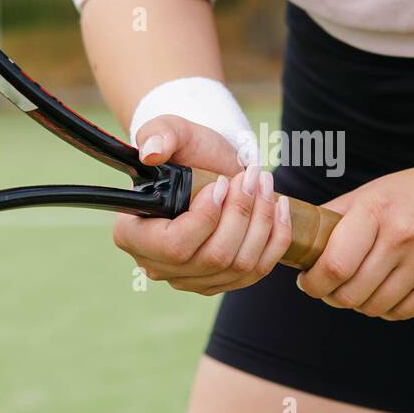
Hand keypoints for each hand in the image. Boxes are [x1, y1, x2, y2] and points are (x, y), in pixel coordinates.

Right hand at [112, 115, 292, 294]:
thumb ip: (157, 135)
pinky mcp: (220, 281)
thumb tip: (151, 152)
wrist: (208, 164)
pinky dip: (275, 239)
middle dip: (241, 213)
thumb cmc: (185, 150)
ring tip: (264, 183)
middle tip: (251, 177)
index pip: (174, 246)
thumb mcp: (169, 131)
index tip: (221, 184)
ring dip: (262, 222)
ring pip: (239, 266)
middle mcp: (157, 264)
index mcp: (133, 234)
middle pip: (213, 258)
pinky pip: (256, 271)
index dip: (205, 218)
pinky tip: (280, 207)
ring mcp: (190, 279)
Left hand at [296, 157, 413, 319]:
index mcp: (377, 211)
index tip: (308, 281)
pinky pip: (401, 313)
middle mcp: (402, 237)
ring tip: (359, 287)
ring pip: (374, 307)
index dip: (314, 282)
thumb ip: (334, 219)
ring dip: (359, 303)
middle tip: (330, 288)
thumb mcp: (372, 193)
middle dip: (333, 296)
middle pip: (351, 293)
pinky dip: (386, 308)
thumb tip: (293, 243)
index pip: (334, 265)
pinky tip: (385, 291)